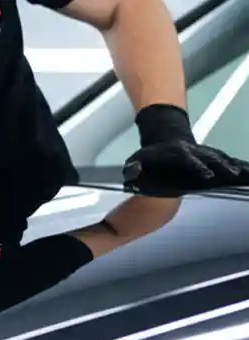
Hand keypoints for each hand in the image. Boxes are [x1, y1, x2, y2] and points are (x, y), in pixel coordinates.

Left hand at [123, 104, 248, 194]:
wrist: (166, 134)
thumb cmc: (151, 154)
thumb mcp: (136, 159)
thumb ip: (133, 168)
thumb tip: (132, 172)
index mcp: (177, 153)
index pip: (188, 160)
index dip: (197, 167)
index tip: (206, 175)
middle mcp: (195, 151)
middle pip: (211, 158)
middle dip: (222, 166)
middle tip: (233, 175)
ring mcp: (206, 153)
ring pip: (223, 158)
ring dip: (235, 166)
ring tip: (245, 175)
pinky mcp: (213, 156)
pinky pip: (229, 160)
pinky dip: (240, 166)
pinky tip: (248, 175)